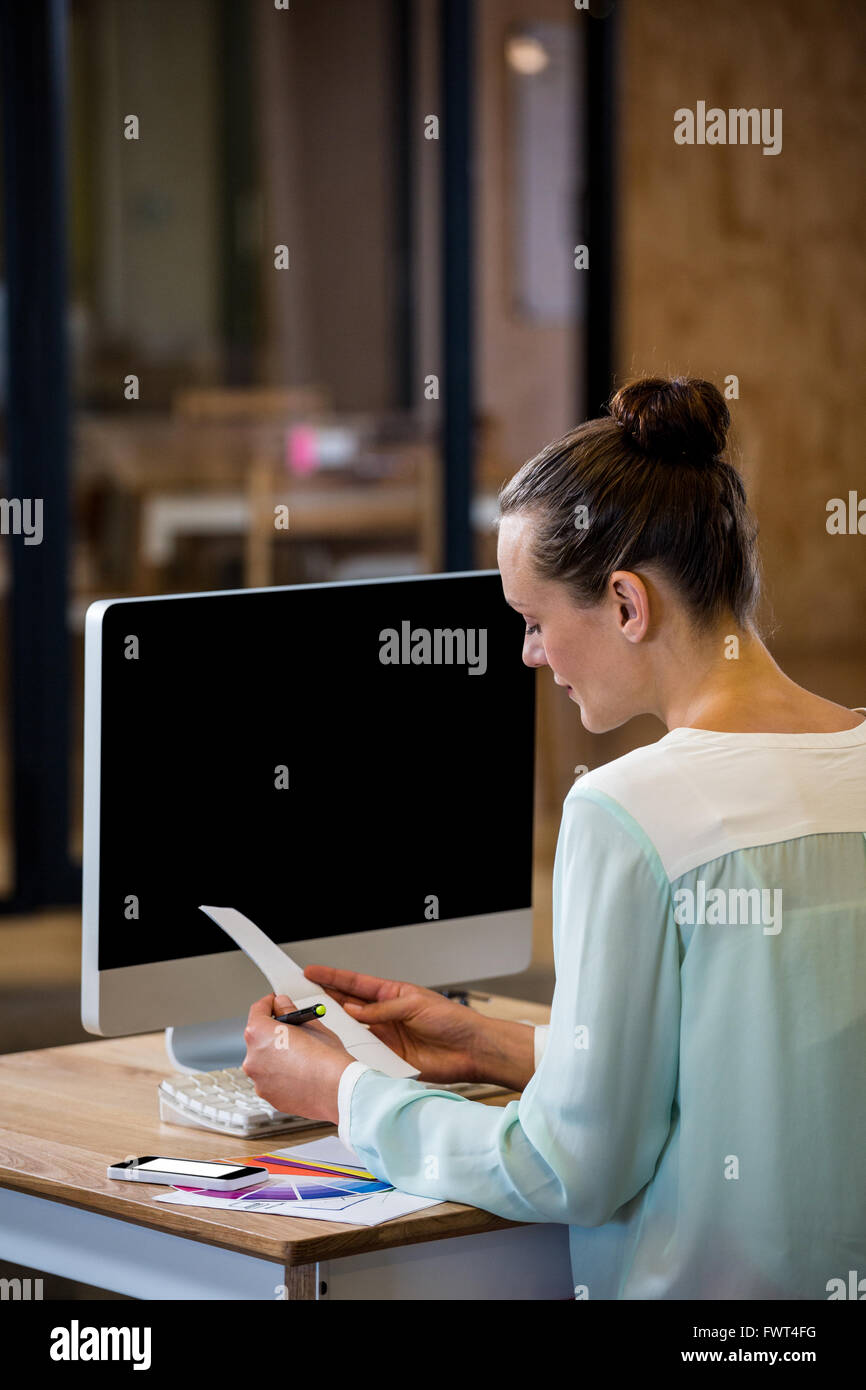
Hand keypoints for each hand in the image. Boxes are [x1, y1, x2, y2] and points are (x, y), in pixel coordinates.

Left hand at [241, 993, 353, 1124]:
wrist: (337, 1090)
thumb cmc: (326, 1058)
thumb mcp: (310, 1024)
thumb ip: (290, 1011)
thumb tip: (282, 1004)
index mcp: (260, 1033)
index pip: (257, 1010)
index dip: (269, 1004)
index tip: (275, 1004)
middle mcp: (252, 1057)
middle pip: (259, 1038)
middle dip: (273, 1033)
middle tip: (292, 1031)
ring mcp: (258, 1080)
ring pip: (264, 1061)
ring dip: (276, 1056)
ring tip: (300, 1056)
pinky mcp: (268, 1096)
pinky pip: (270, 1080)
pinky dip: (280, 1076)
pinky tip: (299, 1074)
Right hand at [301, 965, 488, 1083]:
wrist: (471, 1050)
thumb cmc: (452, 1020)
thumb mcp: (414, 1005)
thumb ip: (383, 1009)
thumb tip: (354, 1010)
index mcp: (391, 994)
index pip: (355, 983)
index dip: (332, 977)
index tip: (311, 972)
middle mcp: (385, 1014)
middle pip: (348, 1006)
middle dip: (326, 1000)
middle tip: (304, 998)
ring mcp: (385, 1037)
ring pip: (352, 1031)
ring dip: (337, 1028)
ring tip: (317, 1024)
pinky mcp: (389, 1058)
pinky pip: (364, 1054)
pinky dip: (352, 1052)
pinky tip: (340, 1049)